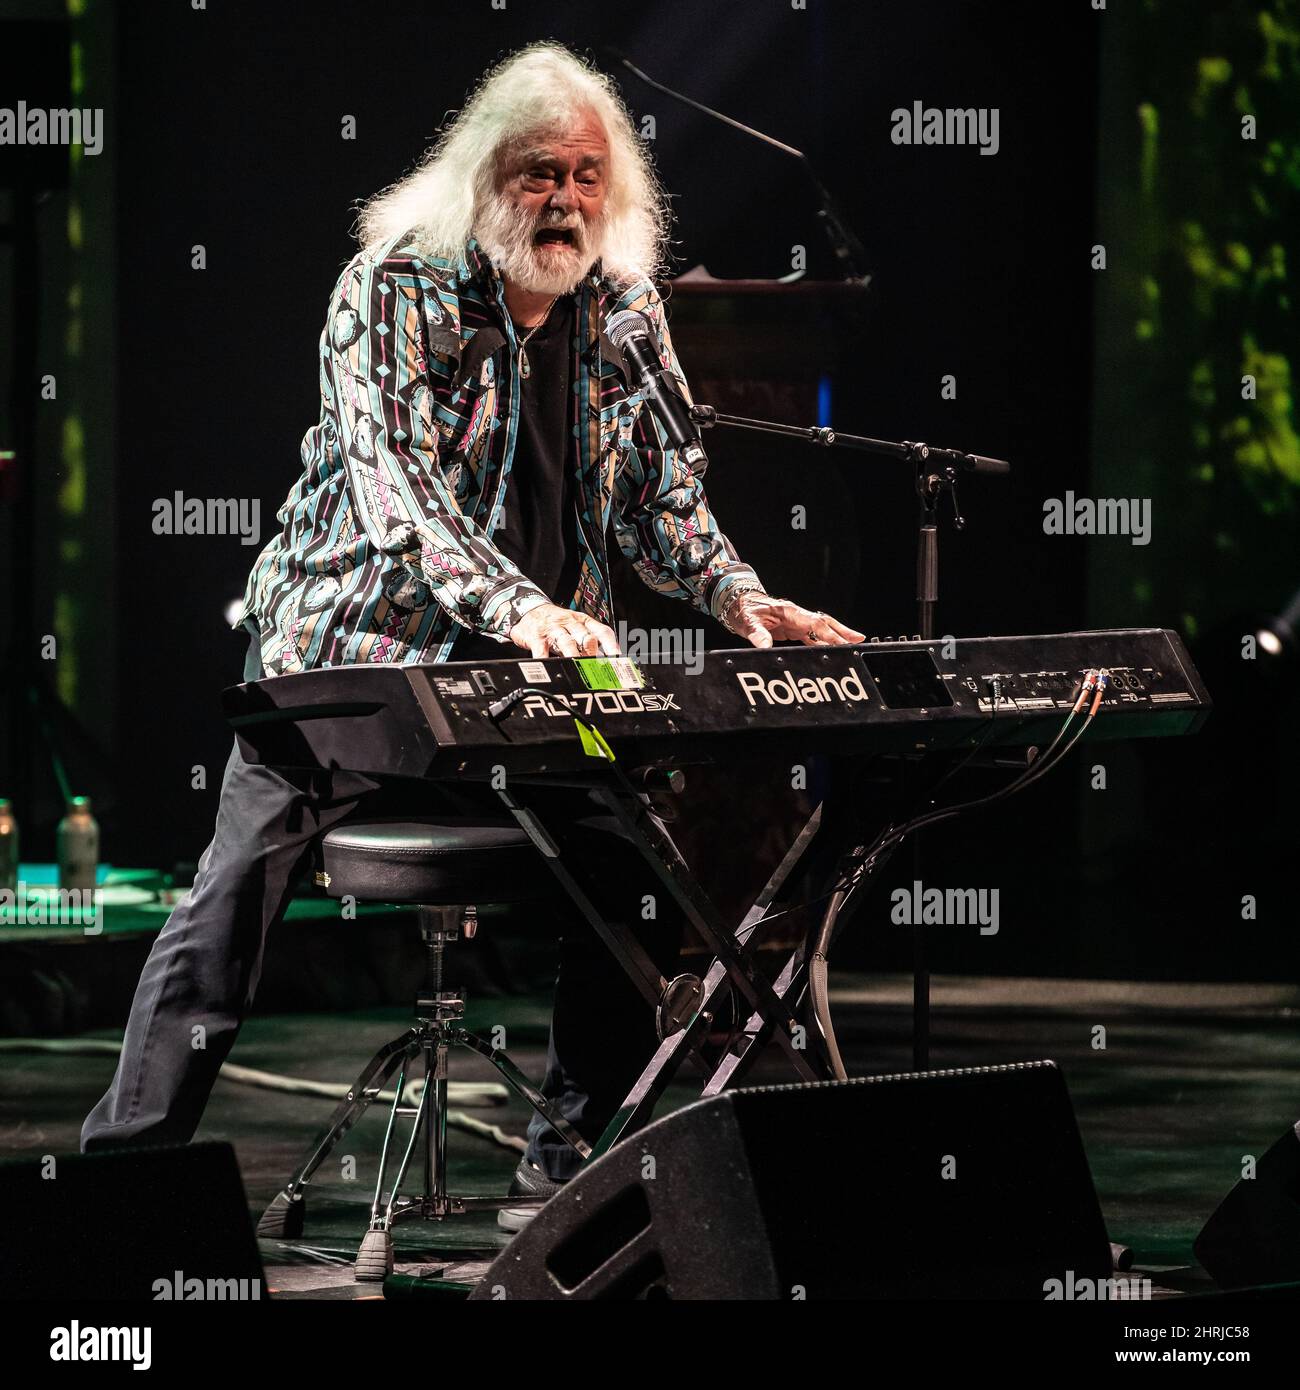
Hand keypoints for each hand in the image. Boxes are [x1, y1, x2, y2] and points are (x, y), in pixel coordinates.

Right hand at [510, 603, 620, 658]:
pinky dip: (545, 659)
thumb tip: (607, 663)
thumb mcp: (574, 628)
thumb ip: (589, 644)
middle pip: (586, 636)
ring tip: (578, 667)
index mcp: (583, 621)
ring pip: (566, 641)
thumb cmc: (555, 623)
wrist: (527, 609)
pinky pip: (541, 648)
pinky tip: (548, 667)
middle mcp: (570, 623)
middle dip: (593, 652)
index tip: (618, 660)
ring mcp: (553, 629)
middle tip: (598, 667)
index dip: (612, 646)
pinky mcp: (536, 636)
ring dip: (573, 655)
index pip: (603, 632)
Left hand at [724, 592, 865, 650]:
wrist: (735, 602)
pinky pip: (811, 631)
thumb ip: (757, 635)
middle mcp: (795, 614)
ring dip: (836, 634)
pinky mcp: (791, 625)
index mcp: (788, 612)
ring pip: (820, 626)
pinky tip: (831, 646)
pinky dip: (823, 638)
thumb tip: (765, 647)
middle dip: (841, 632)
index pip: (813, 624)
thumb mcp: (747, 623)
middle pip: (823, 622)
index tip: (842, 642)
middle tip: (858, 640)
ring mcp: (794, 619)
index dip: (829, 634)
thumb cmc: (742, 610)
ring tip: (853, 642)